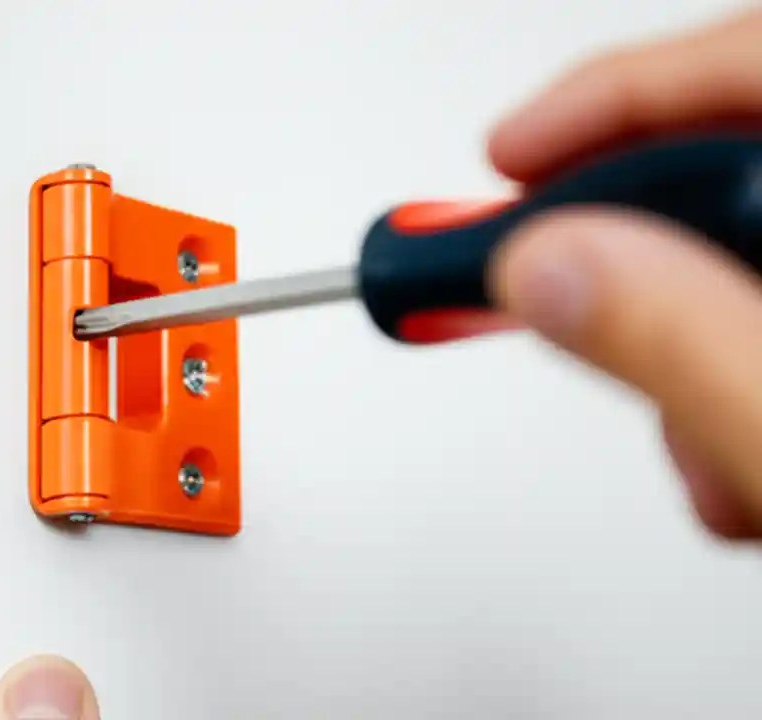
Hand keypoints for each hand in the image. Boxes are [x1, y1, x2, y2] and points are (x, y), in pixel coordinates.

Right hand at [487, 9, 761, 537]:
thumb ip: (681, 343)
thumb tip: (547, 269)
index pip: (748, 65)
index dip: (604, 101)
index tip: (498, 167)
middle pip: (732, 157)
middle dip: (627, 251)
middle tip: (543, 299)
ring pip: (746, 250)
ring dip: (679, 342)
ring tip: (690, 444)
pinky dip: (731, 375)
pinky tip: (738, 456)